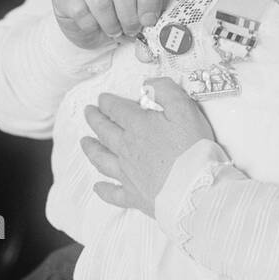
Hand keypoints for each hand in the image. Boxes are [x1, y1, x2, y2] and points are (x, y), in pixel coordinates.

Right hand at [52, 0, 163, 50]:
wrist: (89, 24)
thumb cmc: (120, 10)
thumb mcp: (142, 5)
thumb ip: (155, 6)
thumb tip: (169, 14)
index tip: (150, 20)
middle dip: (131, 15)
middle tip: (133, 29)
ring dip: (112, 23)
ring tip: (116, 30)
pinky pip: (80, 9)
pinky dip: (92, 25)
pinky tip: (95, 26)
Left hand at [81, 79, 213, 213]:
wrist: (194, 187)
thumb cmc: (192, 149)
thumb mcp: (184, 109)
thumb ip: (165, 91)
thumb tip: (148, 84)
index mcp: (138, 126)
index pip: (116, 109)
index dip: (107, 102)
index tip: (101, 99)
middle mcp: (127, 149)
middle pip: (104, 131)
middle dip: (94, 119)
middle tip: (88, 112)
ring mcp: (128, 173)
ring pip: (102, 159)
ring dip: (91, 149)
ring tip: (84, 142)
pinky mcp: (134, 195)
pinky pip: (113, 193)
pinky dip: (104, 190)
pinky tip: (98, 187)